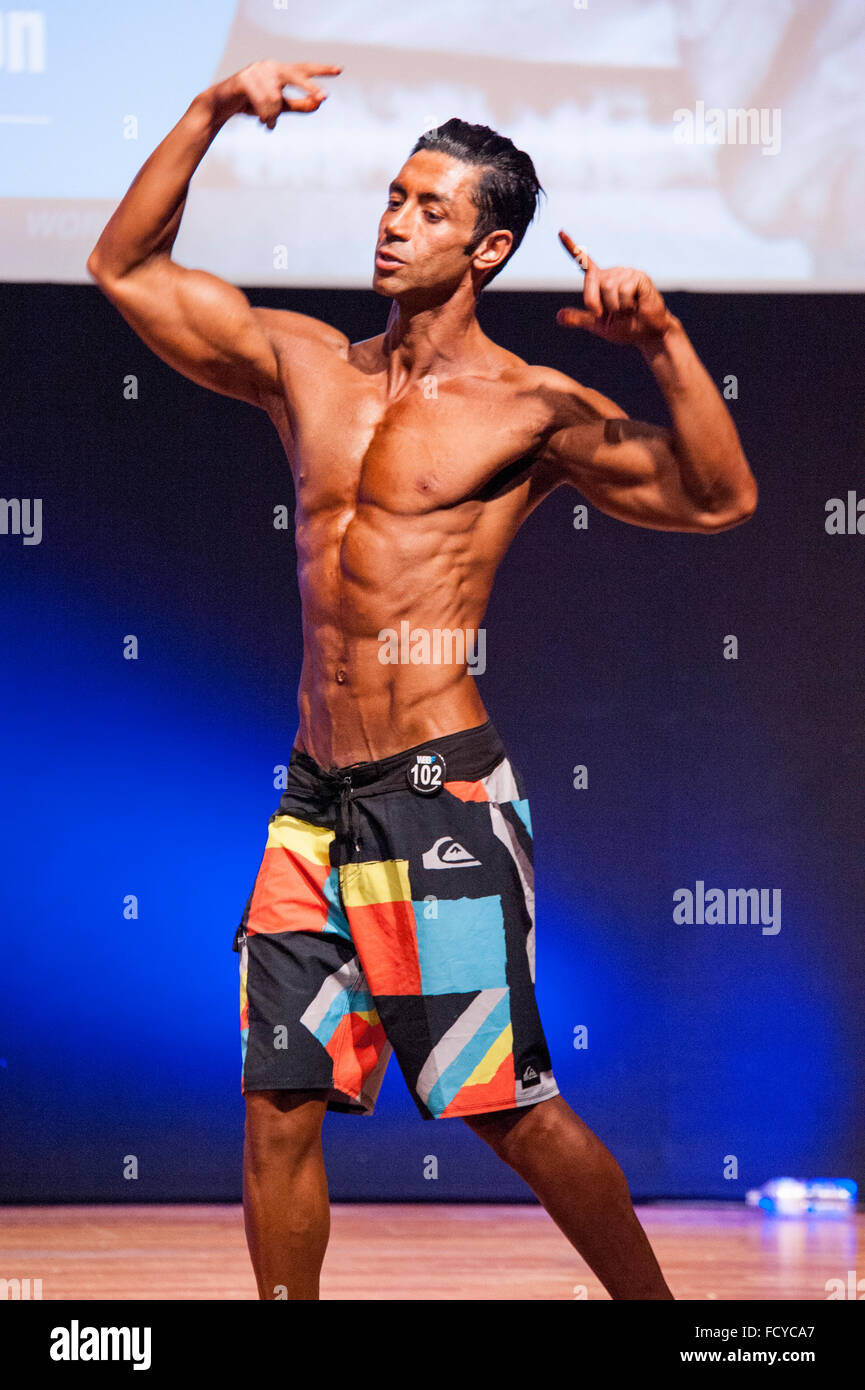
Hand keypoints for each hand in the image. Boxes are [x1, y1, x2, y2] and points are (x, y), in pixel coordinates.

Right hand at [223, 60, 341, 128]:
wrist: (222, 105)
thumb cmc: (252, 104)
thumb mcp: (279, 107)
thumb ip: (299, 104)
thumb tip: (320, 102)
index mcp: (281, 71)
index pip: (304, 69)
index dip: (321, 70)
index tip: (339, 70)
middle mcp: (271, 66)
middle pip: (295, 75)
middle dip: (309, 88)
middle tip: (323, 97)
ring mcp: (257, 70)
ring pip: (276, 99)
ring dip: (273, 116)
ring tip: (266, 122)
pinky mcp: (244, 78)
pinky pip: (262, 101)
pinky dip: (264, 116)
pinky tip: (261, 122)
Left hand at [556, 230, 670, 346]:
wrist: (647, 332)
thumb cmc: (624, 327)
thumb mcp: (597, 324)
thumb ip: (579, 318)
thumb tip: (558, 316)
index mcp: (599, 281)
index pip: (583, 262)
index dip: (571, 247)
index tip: (560, 232)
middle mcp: (611, 273)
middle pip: (592, 283)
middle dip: (597, 304)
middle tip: (611, 313)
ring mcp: (625, 273)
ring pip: (608, 288)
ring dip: (616, 306)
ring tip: (627, 309)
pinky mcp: (638, 276)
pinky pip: (624, 290)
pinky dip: (627, 304)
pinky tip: (636, 305)